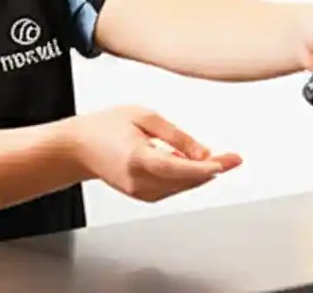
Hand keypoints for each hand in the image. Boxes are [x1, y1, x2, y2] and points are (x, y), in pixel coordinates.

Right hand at [68, 106, 241, 202]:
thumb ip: (177, 135)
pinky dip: (186, 176)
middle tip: (234, 157)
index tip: (227, 161)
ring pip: (183, 186)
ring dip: (200, 172)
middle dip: (212, 169)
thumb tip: (205, 152)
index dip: (206, 166)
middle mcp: (139, 181)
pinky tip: (184, 161)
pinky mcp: (142, 196)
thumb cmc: (106, 127)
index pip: (179, 168)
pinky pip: (173, 188)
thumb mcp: (145, 117)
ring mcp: (140, 192)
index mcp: (137, 159)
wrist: (78, 148)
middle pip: (186, 180)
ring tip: (208, 154)